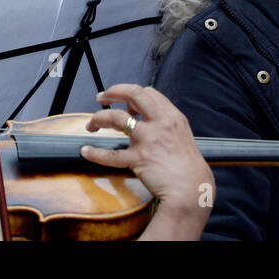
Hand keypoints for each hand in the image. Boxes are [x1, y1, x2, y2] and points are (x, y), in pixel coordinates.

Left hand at [81, 85, 212, 239]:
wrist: (191, 187)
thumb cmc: (187, 165)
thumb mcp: (181, 134)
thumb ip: (164, 123)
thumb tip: (143, 117)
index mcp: (172, 116)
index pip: (148, 93)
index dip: (131, 93)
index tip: (123, 101)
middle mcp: (160, 123)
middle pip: (133, 94)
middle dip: (113, 92)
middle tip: (101, 97)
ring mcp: (148, 140)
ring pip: (117, 118)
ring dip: (99, 117)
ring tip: (92, 123)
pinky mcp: (138, 159)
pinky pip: (111, 155)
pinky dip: (95, 152)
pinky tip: (86, 150)